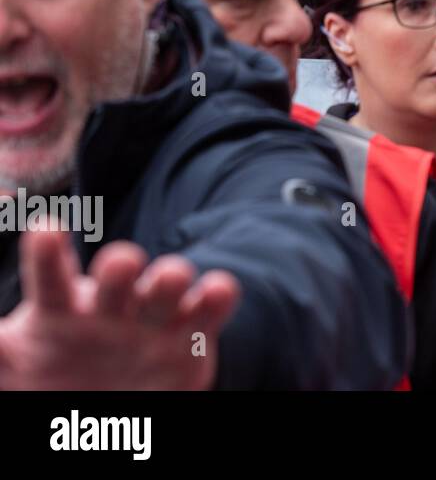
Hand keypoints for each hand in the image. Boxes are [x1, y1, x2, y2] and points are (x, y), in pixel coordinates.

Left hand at [0, 229, 238, 389]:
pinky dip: (217, 296)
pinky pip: (210, 309)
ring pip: (167, 285)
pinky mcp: (193, 335)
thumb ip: (0, 349)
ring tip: (170, 279)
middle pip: (117, 275)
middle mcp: (110, 307)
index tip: (47, 230)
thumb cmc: (57, 374)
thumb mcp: (16, 365)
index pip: (50, 280)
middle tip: (119, 262)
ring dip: (169, 278)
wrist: (117, 401)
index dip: (48, 256)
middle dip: (121, 265)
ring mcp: (153, 318)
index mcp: (61, 312)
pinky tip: (218, 290)